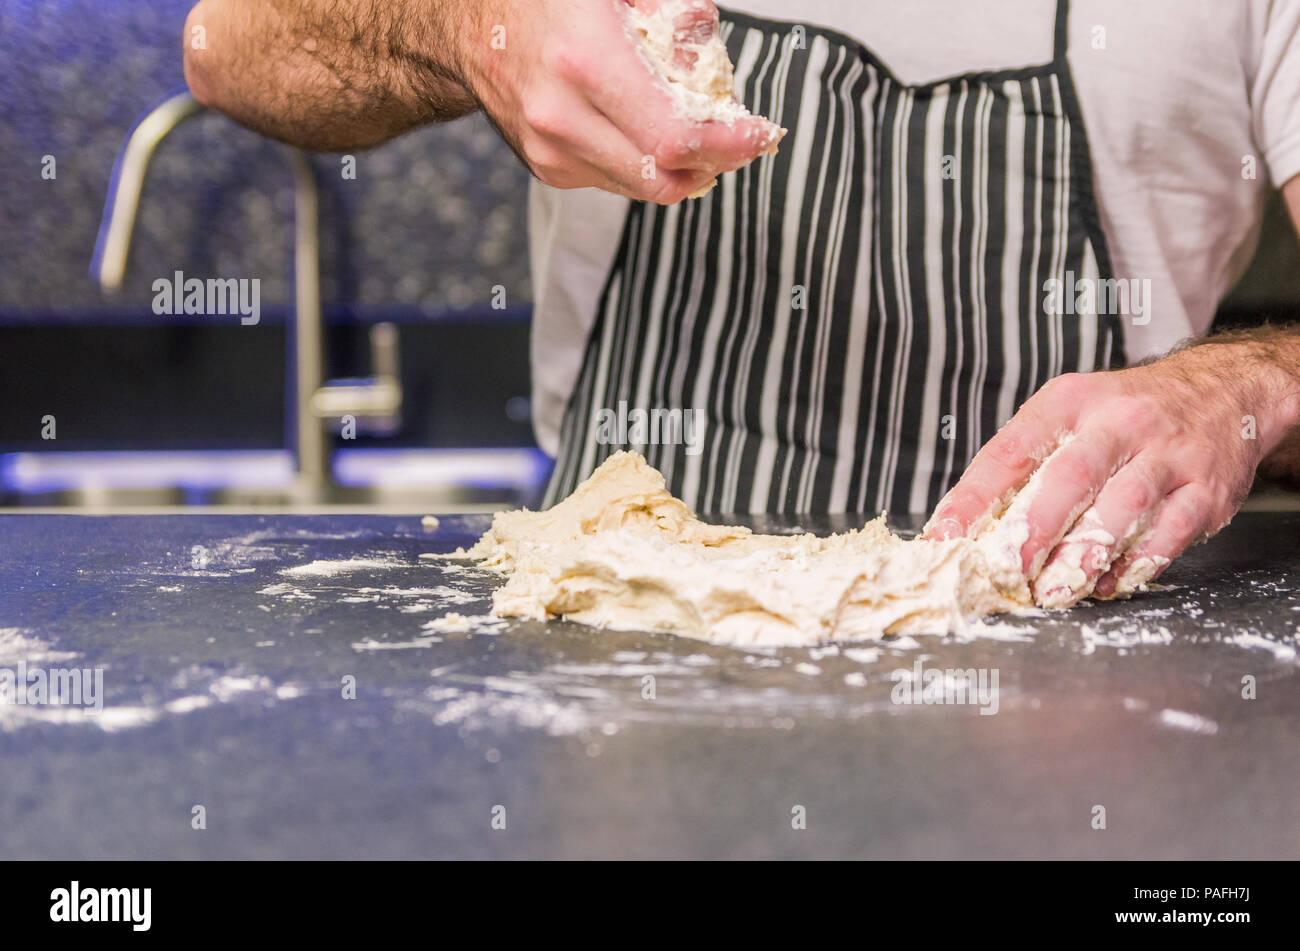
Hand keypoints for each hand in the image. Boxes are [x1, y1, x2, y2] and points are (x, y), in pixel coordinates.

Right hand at [459, 0, 780, 202]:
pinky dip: (645, 162)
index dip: (728, 145)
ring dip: (683, 167)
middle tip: (739, 139)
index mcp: (585, 61)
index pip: (674, 139)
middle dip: (714, 164)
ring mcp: (550, 150)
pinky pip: (617, 180)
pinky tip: (647, 126)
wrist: (469, 24)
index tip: (759, 134)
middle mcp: (562, 116)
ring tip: (697, 127)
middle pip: (664, 178)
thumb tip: (711, 57)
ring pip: (643, 187)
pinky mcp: (547, 168)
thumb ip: (676, 11)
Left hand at [924, 338, 1299, 606]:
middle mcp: (1119, 422)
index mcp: (1069, 402)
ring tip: (1055, 590)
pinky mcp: (1206, 487)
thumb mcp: (1069, 414)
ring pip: (1124, 506)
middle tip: (1007, 570)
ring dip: (1085, 554)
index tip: (944, 537)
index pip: (1011, 449)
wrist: (1224, 391)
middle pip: (1071, 476)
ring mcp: (1168, 453)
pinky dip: (1137, 563)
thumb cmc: (1126, 416)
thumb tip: (965, 527)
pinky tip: (1110, 584)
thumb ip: (1023, 465)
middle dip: (1034, 528)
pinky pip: (1170, 531)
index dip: (973, 497)